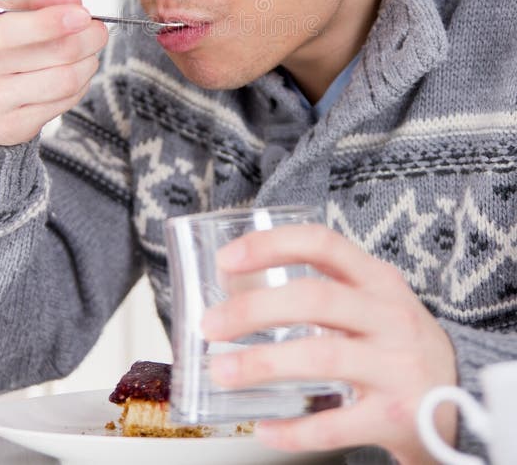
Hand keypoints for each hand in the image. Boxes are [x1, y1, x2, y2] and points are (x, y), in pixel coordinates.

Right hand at [0, 0, 107, 145]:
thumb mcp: (6, 11)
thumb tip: (72, 1)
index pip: (9, 29)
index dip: (53, 22)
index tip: (83, 15)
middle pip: (55, 53)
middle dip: (89, 38)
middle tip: (98, 30)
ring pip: (66, 80)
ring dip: (90, 62)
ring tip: (90, 53)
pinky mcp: (12, 126)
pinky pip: (65, 102)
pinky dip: (81, 84)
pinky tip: (75, 74)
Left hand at [202, 224, 456, 463]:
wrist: (460, 399)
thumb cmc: (396, 342)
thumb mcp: (373, 301)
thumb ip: (323, 288)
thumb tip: (240, 287)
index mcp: (377, 279)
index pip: (322, 243)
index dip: (270, 245)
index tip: (228, 260)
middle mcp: (389, 316)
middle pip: (313, 298)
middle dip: (253, 310)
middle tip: (212, 325)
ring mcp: (395, 365)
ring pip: (321, 357)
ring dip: (262, 364)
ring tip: (223, 370)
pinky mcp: (396, 415)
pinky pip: (335, 424)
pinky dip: (292, 429)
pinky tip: (263, 427)